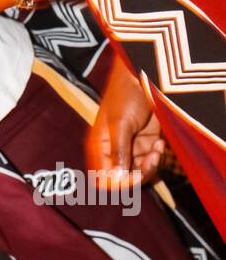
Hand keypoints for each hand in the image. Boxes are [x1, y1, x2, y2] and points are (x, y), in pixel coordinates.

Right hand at [87, 58, 164, 185]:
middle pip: (124, 180)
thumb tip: (116, 180)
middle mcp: (113, 152)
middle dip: (139, 174)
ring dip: (151, 165)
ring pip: (140, 174)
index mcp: (99, 147)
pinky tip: (160, 142)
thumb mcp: (120, 123)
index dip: (118, 183)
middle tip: (151, 159)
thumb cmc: (125, 94)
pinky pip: (152, 163)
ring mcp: (131, 149)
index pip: (104, 177)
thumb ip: (118, 152)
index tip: (133, 176)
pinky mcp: (146, 144)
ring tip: (157, 147)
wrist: (145, 77)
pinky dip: (158, 158)